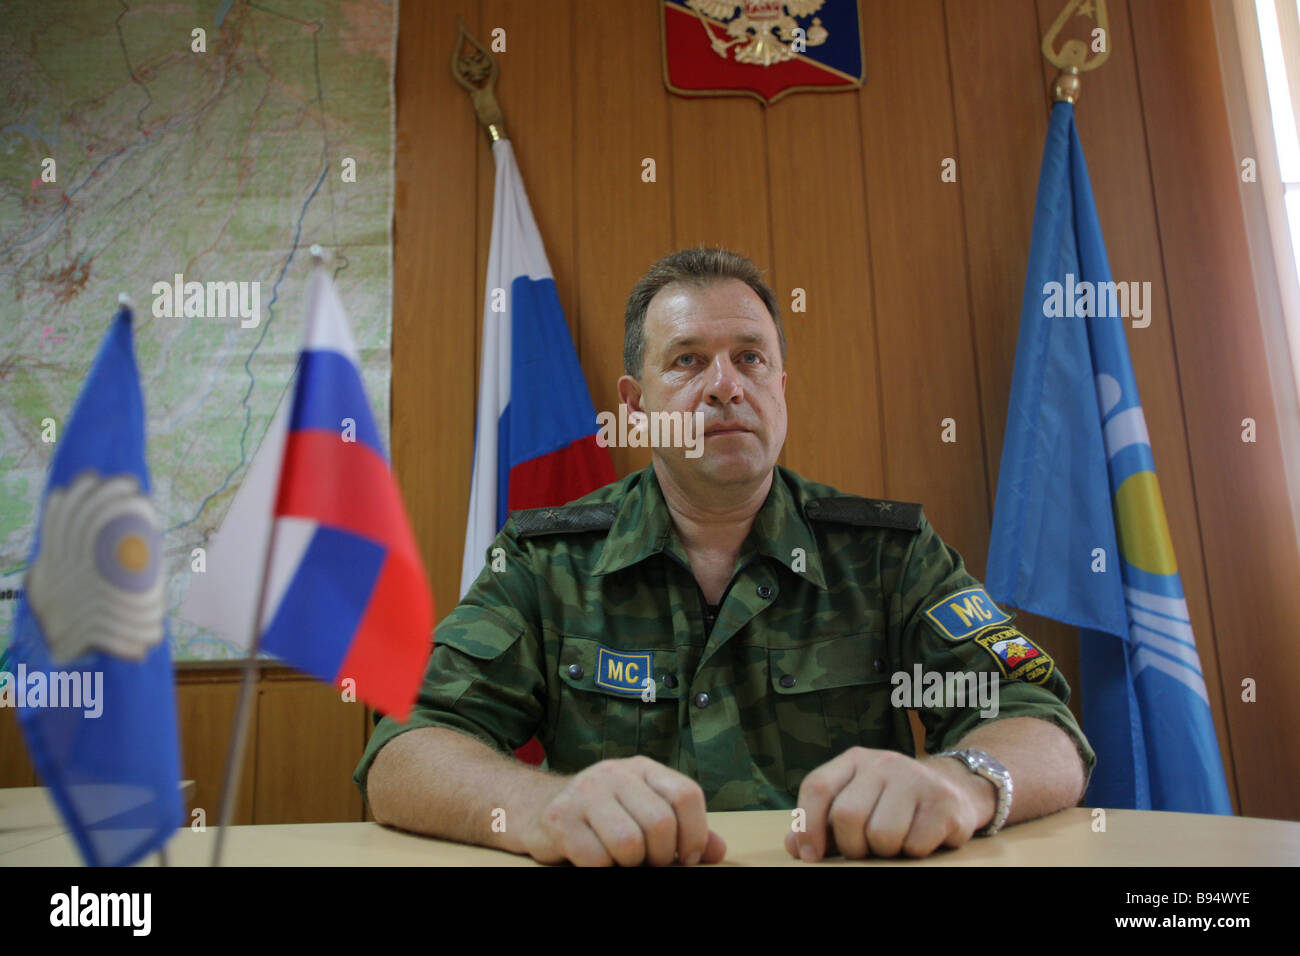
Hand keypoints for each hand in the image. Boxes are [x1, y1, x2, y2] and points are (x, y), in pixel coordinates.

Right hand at [520, 755, 726, 865]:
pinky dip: (600, 868)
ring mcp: (584, 792)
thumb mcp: (642, 809)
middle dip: (659, 856)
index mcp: (642, 768)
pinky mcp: (559, 818)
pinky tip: (593, 858)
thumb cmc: (599, 815)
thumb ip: (682, 828)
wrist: (534, 807)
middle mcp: (614, 773)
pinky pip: (596, 859)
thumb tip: (719, 851)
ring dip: (628, 864)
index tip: (685, 857)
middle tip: (647, 862)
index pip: (687, 795)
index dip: (695, 833)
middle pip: (660, 824)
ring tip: (618, 858)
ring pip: (629, 844)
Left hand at [784, 747, 995, 860]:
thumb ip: (822, 824)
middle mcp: (884, 762)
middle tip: (865, 850)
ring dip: (885, 852)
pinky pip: (915, 845)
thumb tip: (794, 847)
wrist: (955, 789)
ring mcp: (916, 779)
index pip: (817, 787)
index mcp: (854, 760)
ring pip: (882, 835)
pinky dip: (914, 852)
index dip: (809, 826)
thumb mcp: (856, 803)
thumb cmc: (893, 803)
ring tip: (895, 842)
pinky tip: (921, 838)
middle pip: (848, 816)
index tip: (811, 856)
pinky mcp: (944, 803)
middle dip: (852, 846)